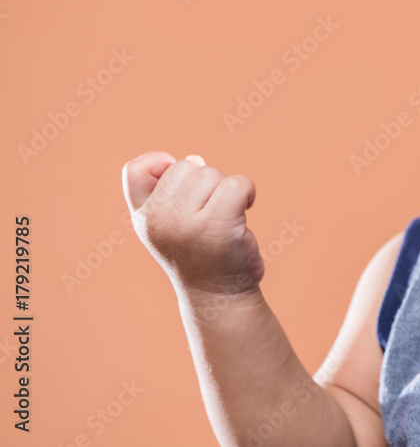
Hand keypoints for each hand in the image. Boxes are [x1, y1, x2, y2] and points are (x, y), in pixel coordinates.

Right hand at [122, 151, 264, 295]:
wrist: (218, 296)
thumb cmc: (200, 254)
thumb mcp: (171, 224)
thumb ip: (171, 191)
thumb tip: (195, 159)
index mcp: (143, 217)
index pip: (136, 170)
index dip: (159, 164)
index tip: (181, 188)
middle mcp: (157, 220)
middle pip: (186, 166)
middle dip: (206, 182)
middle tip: (209, 213)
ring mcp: (185, 224)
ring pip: (211, 174)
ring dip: (226, 189)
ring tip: (225, 217)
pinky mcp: (216, 227)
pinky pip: (236, 184)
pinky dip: (247, 191)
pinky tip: (245, 209)